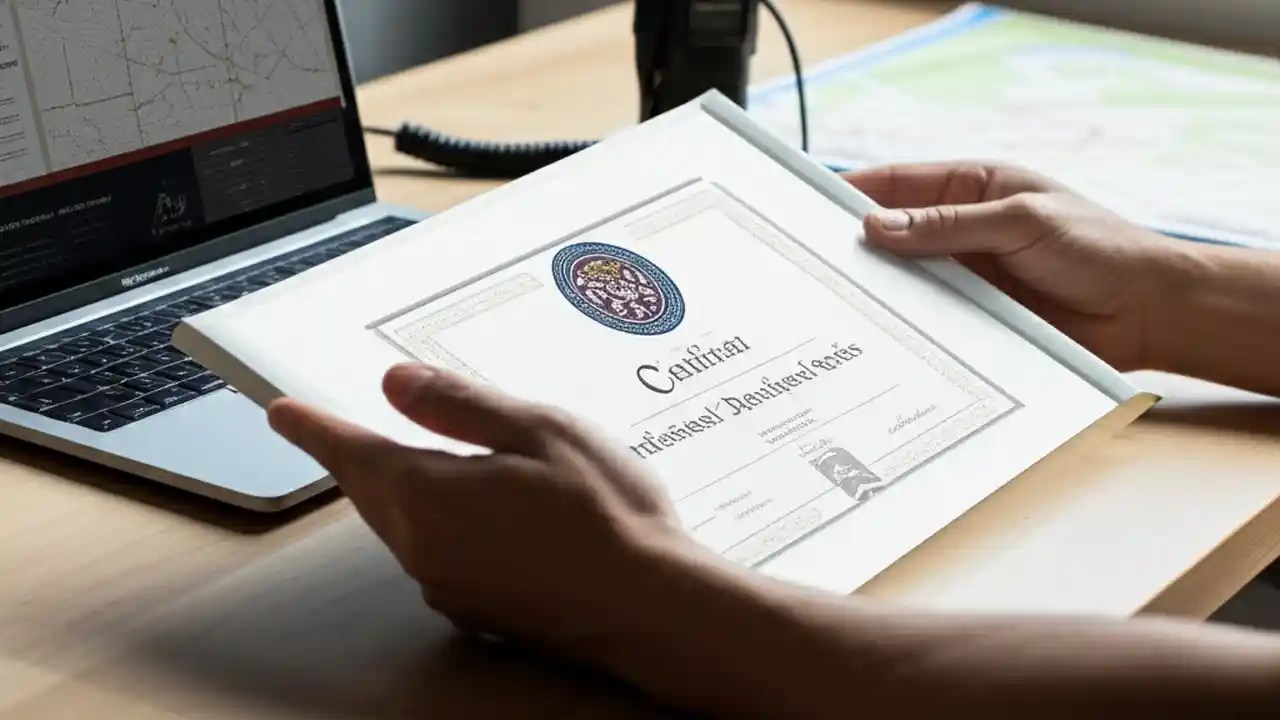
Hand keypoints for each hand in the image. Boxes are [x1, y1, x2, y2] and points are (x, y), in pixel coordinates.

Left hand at [267, 363, 691, 657]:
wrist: (650, 609)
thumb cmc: (606, 518)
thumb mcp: (538, 431)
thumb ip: (459, 405)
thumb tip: (398, 383)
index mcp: (429, 495)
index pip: (351, 451)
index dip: (314, 427)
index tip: (284, 413)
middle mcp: (424, 548)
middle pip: (372, 492)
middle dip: (359, 458)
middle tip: (346, 430)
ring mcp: (447, 586)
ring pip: (403, 526)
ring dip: (403, 492)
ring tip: (435, 463)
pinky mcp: (474, 611)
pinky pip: (435, 556)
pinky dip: (439, 528)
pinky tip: (485, 518)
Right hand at [845, 162, 1188, 370]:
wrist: (1148, 311)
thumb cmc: (1099, 248)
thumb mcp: (1022, 221)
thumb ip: (949, 224)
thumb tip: (879, 226)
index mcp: (975, 188)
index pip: (901, 183)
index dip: (856, 191)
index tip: (813, 206)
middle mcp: (963, 233)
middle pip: (894, 235)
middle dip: (857, 246)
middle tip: (814, 261)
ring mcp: (966, 278)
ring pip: (906, 282)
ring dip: (880, 290)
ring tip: (838, 301)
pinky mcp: (973, 321)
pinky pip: (929, 321)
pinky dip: (906, 326)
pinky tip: (881, 334)